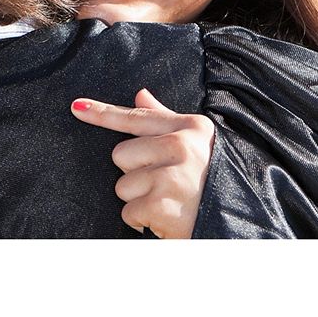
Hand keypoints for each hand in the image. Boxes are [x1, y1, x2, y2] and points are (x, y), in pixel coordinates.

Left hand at [71, 88, 214, 238]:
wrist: (243, 223)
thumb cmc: (213, 180)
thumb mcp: (196, 144)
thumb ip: (164, 120)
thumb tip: (140, 95)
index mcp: (189, 128)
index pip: (136, 118)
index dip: (101, 113)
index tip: (76, 107)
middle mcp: (181, 148)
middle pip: (121, 155)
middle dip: (136, 174)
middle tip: (166, 185)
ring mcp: (172, 177)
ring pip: (122, 186)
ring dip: (140, 201)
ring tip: (170, 203)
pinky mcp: (163, 206)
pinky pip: (129, 212)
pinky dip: (143, 221)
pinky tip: (168, 220)